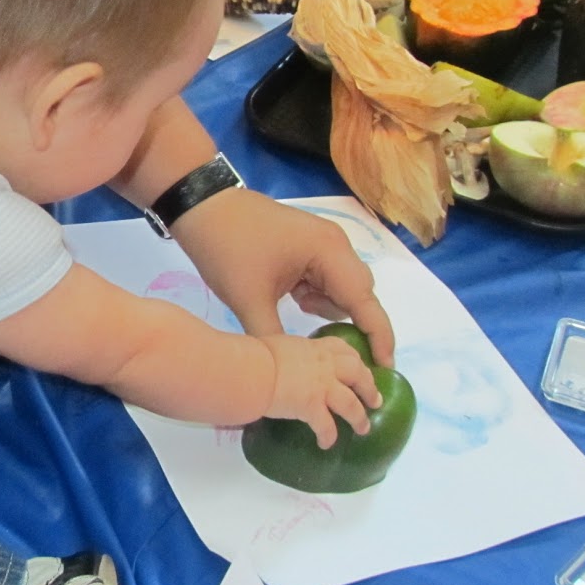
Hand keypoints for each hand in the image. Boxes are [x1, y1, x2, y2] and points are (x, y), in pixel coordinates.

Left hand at [172, 189, 395, 367]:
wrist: (201, 207)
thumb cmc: (226, 248)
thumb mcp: (248, 301)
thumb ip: (275, 340)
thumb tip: (287, 377)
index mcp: (330, 252)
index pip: (365, 302)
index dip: (378, 337)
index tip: (383, 370)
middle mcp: (336, 245)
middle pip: (357, 295)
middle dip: (343, 321)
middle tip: (322, 344)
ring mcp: (324, 243)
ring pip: (340, 290)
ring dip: (322, 306)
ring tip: (291, 303)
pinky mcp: (310, 246)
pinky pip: (325, 280)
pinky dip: (313, 294)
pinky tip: (289, 295)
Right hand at [258, 332, 379, 448]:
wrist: (251, 369)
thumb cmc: (257, 355)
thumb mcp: (277, 345)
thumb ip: (286, 354)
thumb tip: (276, 363)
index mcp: (315, 349)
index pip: (343, 350)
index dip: (355, 360)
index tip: (359, 367)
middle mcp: (324, 366)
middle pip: (358, 374)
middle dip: (369, 387)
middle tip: (375, 401)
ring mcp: (321, 387)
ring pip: (351, 403)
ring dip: (359, 417)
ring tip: (364, 428)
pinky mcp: (312, 407)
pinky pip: (326, 426)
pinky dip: (328, 436)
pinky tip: (326, 444)